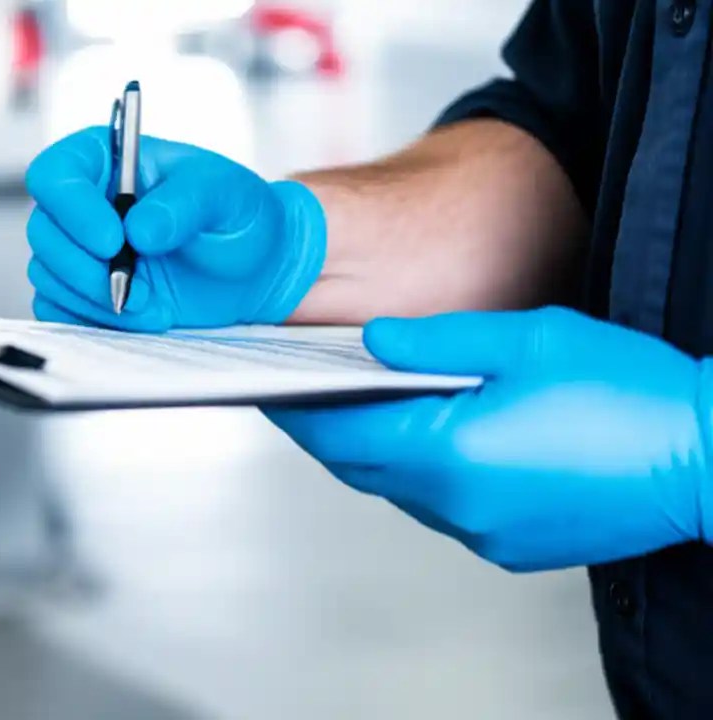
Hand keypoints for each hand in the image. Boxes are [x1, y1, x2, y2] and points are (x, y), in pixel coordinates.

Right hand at [25, 127, 325, 330]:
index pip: (54, 174)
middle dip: (85, 269)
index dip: (73, 208)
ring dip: (96, 299)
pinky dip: (94, 320)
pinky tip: (141, 316)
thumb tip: (140, 228)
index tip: (114, 241)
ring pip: (48, 275)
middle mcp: (82, 203)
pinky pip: (60, 309)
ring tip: (152, 304)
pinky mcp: (82, 290)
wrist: (252, 266)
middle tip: (135, 287)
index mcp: (105, 160)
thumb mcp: (226, 194)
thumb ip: (185, 203)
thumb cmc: (237, 214)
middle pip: (43, 232)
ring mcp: (78, 249)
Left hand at [265, 307, 712, 571]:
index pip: (341, 436)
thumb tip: (372, 339)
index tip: (272, 388)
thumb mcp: (529, 339)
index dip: (298, 412)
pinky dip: (429, 475)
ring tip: (380, 405)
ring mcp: (483, 533)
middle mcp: (455, 505)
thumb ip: (438, 339)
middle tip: (313, 390)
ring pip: (403, 490)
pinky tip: (447, 437)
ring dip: (384, 451)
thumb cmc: (629, 392)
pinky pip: (445, 509)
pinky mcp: (510, 547)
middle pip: (364, 467)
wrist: (707, 458)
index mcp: (449, 452)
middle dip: (333, 430)